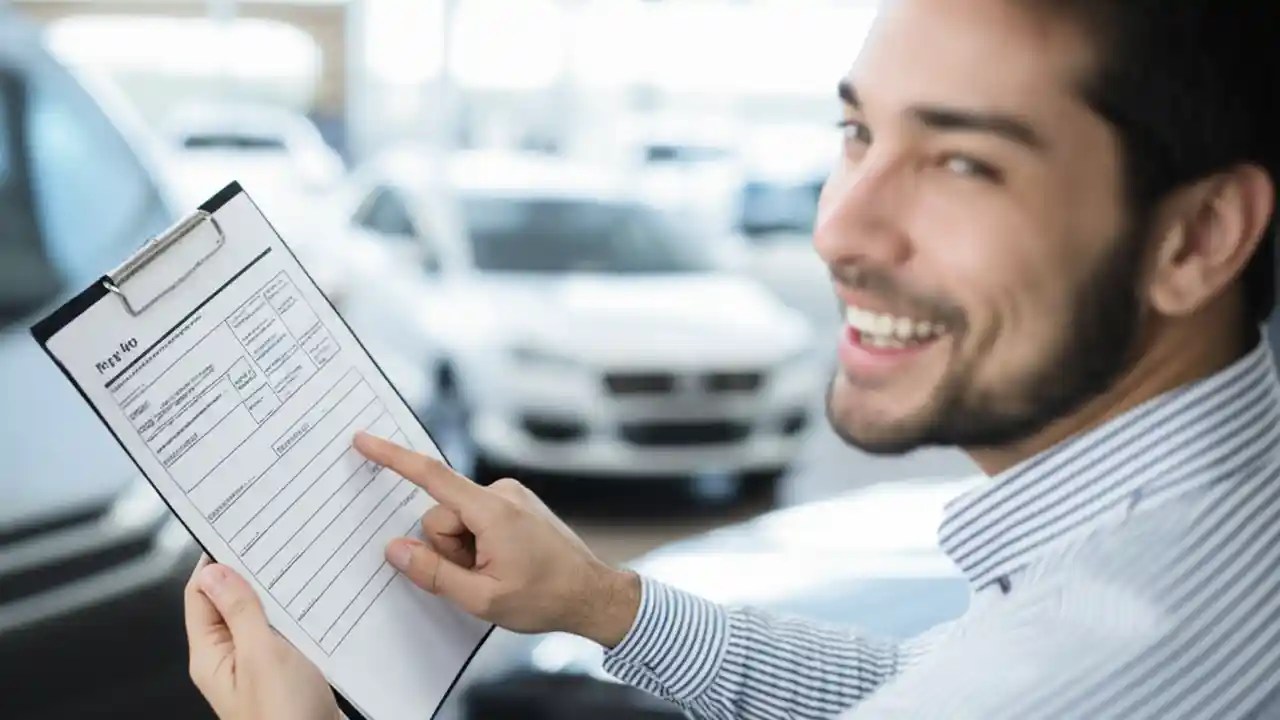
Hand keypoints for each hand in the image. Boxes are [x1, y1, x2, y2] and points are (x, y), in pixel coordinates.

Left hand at [185, 557, 339, 719]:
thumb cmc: (285, 718)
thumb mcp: (262, 655)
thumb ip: (239, 611)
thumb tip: (216, 572)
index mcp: (211, 655)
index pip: (200, 595)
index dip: (216, 562)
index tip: (238, 533)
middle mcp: (231, 659)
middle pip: (232, 603)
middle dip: (252, 574)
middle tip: (275, 544)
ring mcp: (259, 666)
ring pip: (263, 616)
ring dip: (279, 595)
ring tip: (300, 570)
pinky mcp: (287, 671)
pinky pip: (287, 633)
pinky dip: (299, 615)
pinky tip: (318, 604)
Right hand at [354, 432, 640, 647]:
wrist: (592, 595)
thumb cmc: (544, 598)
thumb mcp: (481, 598)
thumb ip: (433, 572)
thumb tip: (394, 548)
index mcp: (492, 510)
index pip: (431, 476)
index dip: (392, 458)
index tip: (363, 440)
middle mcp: (501, 492)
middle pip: (441, 515)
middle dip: (449, 549)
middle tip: (480, 576)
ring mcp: (510, 496)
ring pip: (457, 520)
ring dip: (465, 549)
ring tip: (497, 571)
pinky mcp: (515, 503)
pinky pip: (476, 519)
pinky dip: (479, 543)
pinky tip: (504, 562)